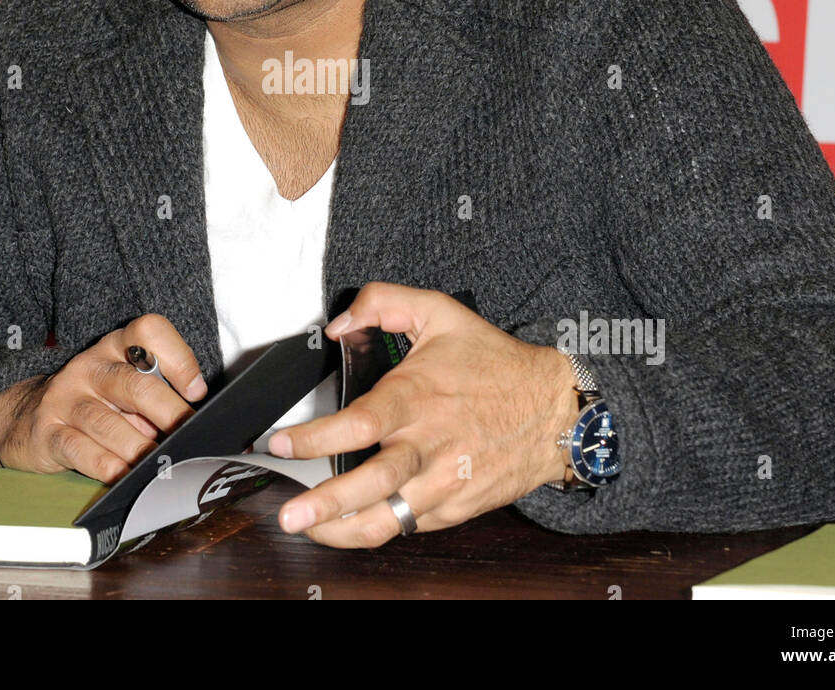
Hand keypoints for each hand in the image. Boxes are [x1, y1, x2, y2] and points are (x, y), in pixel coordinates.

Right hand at [0, 314, 206, 482]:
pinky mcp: (47, 432)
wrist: (22, 417)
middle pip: (135, 384)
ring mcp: (66, 398)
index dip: (178, 358)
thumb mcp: (122, 385)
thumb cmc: (92, 401)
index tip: (196, 391)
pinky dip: (106, 465)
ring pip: (108, 423)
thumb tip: (197, 424)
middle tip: (187, 435)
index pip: (148, 331)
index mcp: (116, 347)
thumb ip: (155, 394)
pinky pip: (80, 450)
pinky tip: (123, 474)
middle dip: (168, 413)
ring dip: (140, 448)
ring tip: (160, 463)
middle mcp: (90, 367)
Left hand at [265, 282, 578, 546]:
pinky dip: (375, 529)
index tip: (279, 444)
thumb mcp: (441, 312)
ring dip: (342, 530)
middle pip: (369, 484)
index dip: (313, 438)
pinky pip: (408, 526)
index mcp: (417, 398)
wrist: (555, 410)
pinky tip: (349, 526)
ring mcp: (443, 482)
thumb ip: (384, 303)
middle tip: (288, 514)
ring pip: (387, 519)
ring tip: (309, 530)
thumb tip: (339, 323)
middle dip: (323, 503)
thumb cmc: (496, 364)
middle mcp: (428, 446)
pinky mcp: (454, 507)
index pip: (357, 425)